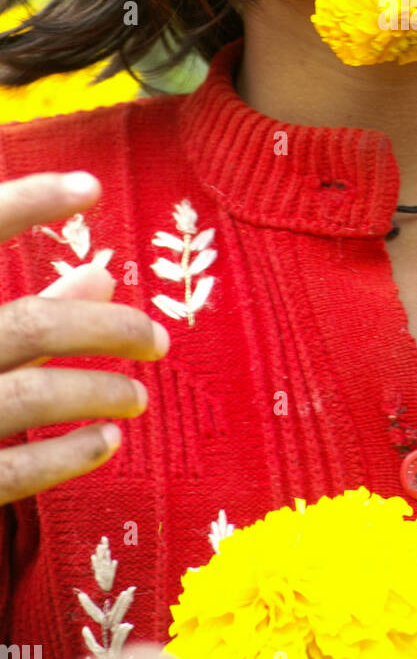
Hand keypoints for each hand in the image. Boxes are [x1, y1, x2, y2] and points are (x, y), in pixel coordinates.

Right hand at [0, 171, 169, 506]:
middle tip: (160, 340)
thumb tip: (104, 275)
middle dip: (106, 331)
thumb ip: (28, 305)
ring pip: (30, 397)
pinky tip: (107, 442)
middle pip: (29, 326)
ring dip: (98, 393)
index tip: (90, 186)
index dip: (27, 200)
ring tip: (139, 395)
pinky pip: (11, 472)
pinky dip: (67, 456)